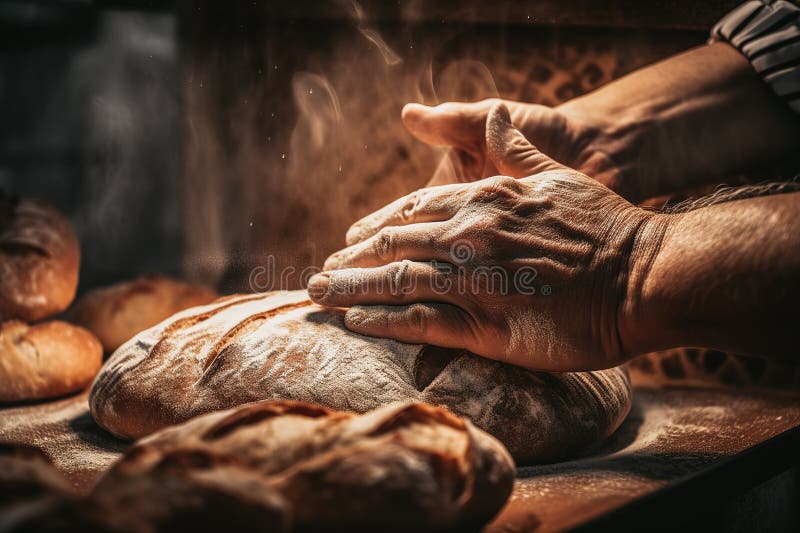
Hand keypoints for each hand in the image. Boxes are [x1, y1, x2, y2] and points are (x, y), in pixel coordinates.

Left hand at [308, 104, 659, 370]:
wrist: (643, 276)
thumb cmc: (603, 225)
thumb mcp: (554, 175)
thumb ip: (514, 149)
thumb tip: (493, 113)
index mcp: (482, 200)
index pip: (411, 212)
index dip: (376, 227)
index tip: (350, 240)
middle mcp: (469, 235)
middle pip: (392, 246)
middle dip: (350, 261)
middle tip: (320, 274)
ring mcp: (474, 279)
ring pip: (395, 280)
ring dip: (351, 289)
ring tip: (318, 295)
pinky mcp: (486, 326)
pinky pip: (421, 321)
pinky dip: (383, 320)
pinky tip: (356, 323)